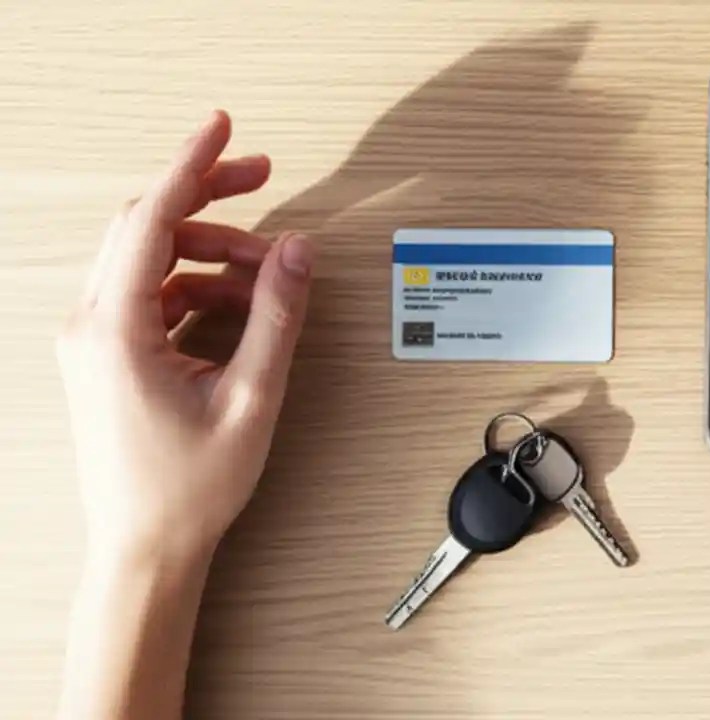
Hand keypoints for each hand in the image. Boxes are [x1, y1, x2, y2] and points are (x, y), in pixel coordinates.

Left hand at [57, 110, 313, 561]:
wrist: (145, 547)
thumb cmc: (189, 486)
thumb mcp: (251, 398)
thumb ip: (275, 316)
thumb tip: (298, 251)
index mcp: (115, 329)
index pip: (151, 218)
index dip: (192, 165)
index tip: (222, 126)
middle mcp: (90, 324)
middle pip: (145, 226)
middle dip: (208, 198)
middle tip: (264, 179)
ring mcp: (92, 339)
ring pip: (149, 258)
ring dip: (210, 250)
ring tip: (269, 273)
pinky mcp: (104, 354)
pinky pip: (149, 292)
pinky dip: (196, 284)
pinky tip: (239, 306)